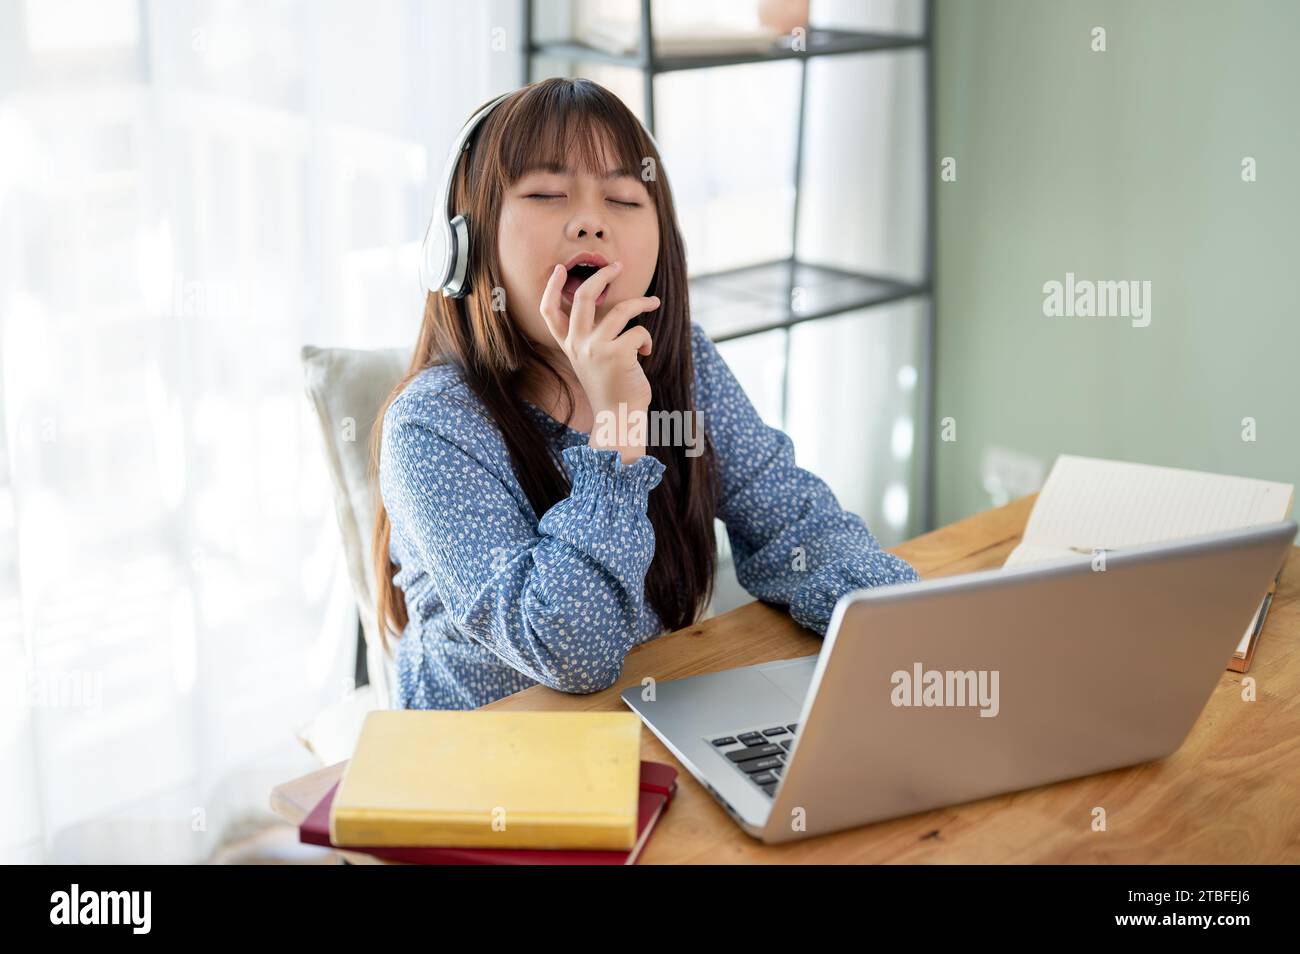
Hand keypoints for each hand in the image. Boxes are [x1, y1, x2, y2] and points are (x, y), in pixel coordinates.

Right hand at [539, 261, 659, 463]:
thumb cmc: (611, 388)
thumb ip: (593, 336)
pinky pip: (639, 331)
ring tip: (653, 303)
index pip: (549, 311)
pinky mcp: (617, 353)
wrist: (618, 417)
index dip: (551, 287)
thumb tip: (610, 307)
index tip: (559, 269)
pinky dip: (647, 339)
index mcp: (569, 345)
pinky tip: (645, 353)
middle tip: (617, 266)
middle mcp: (578, 344)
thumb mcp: (592, 359)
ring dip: (641, 303)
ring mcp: (596, 348)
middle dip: (602, 275)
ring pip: (621, 308)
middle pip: (583, 296)